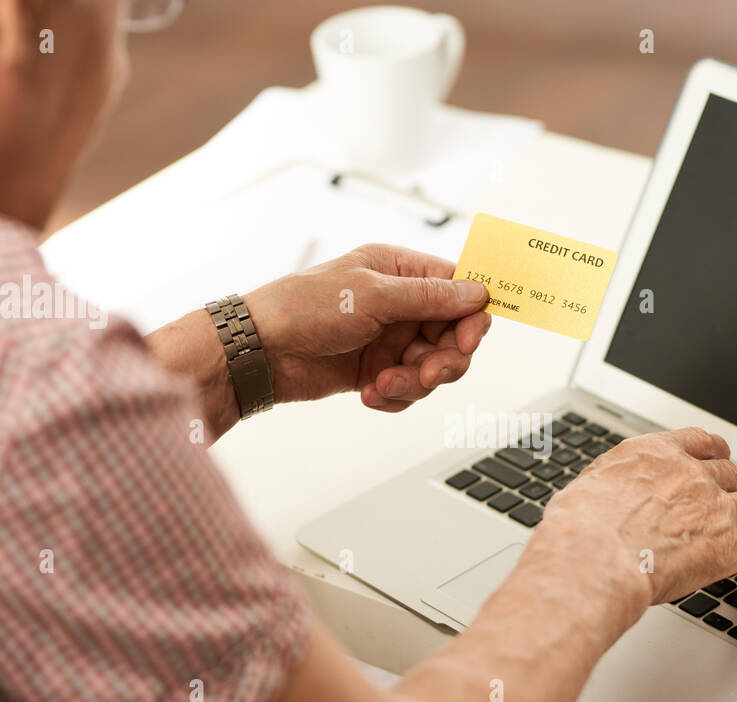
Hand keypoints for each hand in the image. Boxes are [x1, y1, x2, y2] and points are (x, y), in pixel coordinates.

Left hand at [242, 244, 491, 410]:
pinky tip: (370, 394)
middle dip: (446, 359)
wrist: (260, 352)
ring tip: (386, 385)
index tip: (468, 339)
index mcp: (399, 270)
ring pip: (433, 366)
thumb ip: (428, 296)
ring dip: (416, 382)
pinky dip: (396, 396)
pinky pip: (409, 388)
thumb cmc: (303, 308)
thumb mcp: (372, 296)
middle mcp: (399, 303)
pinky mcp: (378, 370)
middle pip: (453, 335)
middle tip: (431, 374)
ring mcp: (389, 339)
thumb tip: (476, 292)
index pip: (457, 288)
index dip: (471, 315)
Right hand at [528, 427, 736, 622]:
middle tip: (733, 509)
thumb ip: (605, 489)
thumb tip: (596, 499)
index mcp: (653, 455)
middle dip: (734, 491)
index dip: (713, 453)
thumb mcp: (583, 492)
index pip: (698, 441)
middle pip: (730, 474)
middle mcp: (689, 475)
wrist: (590, 559)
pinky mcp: (729, 546)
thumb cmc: (575, 532)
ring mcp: (714, 508)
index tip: (716, 460)